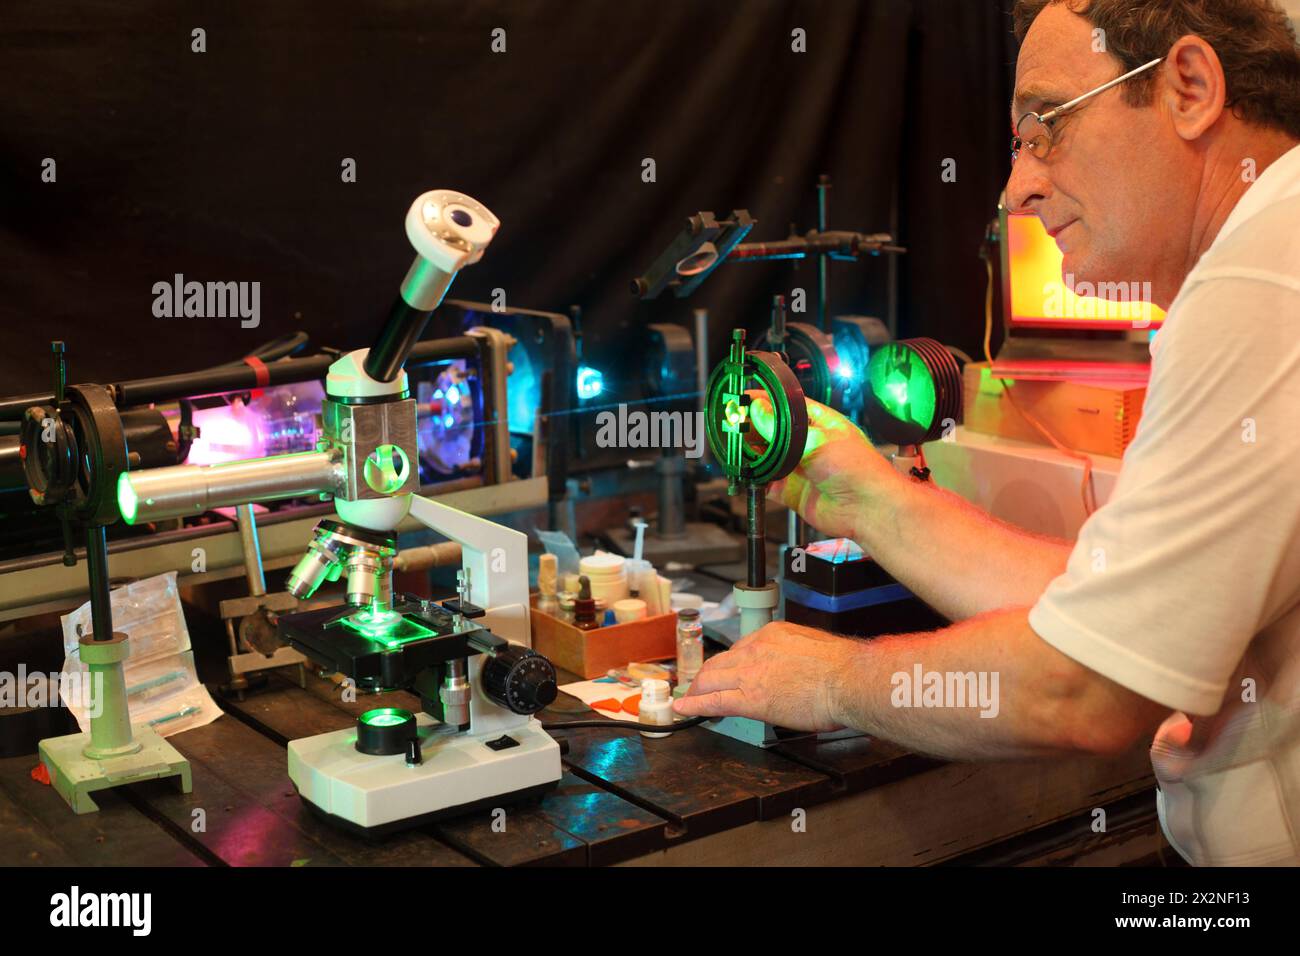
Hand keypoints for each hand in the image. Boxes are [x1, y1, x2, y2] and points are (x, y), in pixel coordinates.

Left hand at [672, 621, 858, 731]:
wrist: (848, 680)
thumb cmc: (844, 668)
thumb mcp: (816, 647)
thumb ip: (799, 654)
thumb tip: (799, 667)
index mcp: (773, 634)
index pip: (742, 648)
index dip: (731, 664)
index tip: (729, 671)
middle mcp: (756, 649)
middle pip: (720, 662)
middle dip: (706, 674)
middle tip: (698, 685)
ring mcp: (750, 673)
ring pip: (710, 679)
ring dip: (696, 689)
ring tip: (688, 698)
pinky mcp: (750, 698)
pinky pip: (714, 701)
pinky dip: (695, 705)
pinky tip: (684, 709)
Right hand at [748, 393, 893, 543]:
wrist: (868, 509)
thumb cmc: (859, 469)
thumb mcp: (817, 441)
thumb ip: (783, 429)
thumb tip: (758, 410)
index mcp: (818, 423)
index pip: (785, 406)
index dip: (763, 403)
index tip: (742, 401)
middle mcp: (807, 444)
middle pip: (771, 432)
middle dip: (751, 429)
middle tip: (733, 427)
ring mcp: (798, 468)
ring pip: (766, 458)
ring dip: (751, 455)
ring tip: (735, 449)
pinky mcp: (792, 491)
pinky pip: (766, 483)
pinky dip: (754, 480)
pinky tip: (746, 474)